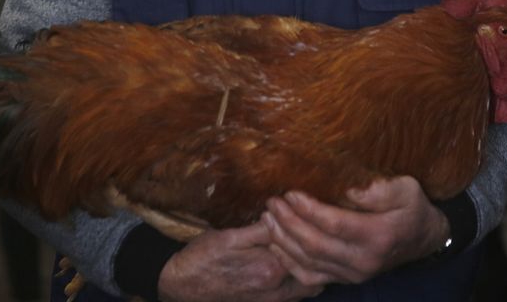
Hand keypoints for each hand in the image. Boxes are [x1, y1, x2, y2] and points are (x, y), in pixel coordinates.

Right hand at [158, 222, 322, 301]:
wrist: (181, 287)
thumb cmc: (202, 258)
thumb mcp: (230, 236)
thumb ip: (262, 229)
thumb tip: (284, 214)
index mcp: (270, 269)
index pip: (307, 249)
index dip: (312, 230)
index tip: (314, 214)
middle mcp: (276, 290)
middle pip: (316, 273)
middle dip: (321, 253)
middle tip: (324, 232)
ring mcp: (272, 301)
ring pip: (310, 286)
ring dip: (316, 267)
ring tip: (316, 245)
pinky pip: (296, 295)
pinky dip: (305, 279)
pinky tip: (302, 264)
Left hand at [262, 177, 449, 286]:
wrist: (423, 240)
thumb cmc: (412, 208)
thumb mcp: (406, 188)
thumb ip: (380, 189)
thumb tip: (349, 188)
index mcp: (378, 235)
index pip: (335, 224)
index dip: (308, 210)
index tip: (290, 193)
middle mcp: (363, 260)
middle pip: (315, 245)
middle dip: (288, 223)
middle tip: (272, 202)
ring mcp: (353, 274)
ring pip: (308, 263)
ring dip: (283, 240)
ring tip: (268, 217)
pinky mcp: (345, 280)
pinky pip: (310, 277)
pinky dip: (288, 262)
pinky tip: (275, 243)